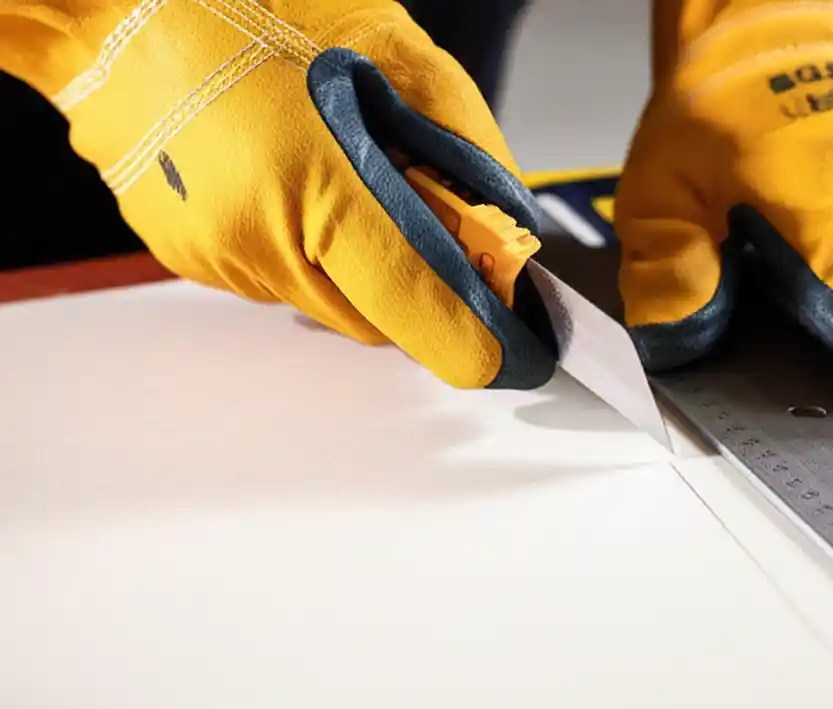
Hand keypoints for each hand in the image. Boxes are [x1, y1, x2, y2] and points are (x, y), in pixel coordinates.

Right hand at [0, 0, 552, 388]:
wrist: (116, 7)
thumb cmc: (254, 5)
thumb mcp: (395, 59)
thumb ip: (466, 155)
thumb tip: (510, 235)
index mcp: (316, 183)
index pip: (425, 313)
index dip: (482, 342)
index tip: (517, 350)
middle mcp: (261, 241)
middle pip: (386, 322)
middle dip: (423, 289)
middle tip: (432, 226)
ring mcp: (220, 257)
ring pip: (335, 308)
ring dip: (364, 268)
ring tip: (346, 182)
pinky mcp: (193, 259)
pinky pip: (284, 283)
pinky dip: (310, 251)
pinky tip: (296, 186)